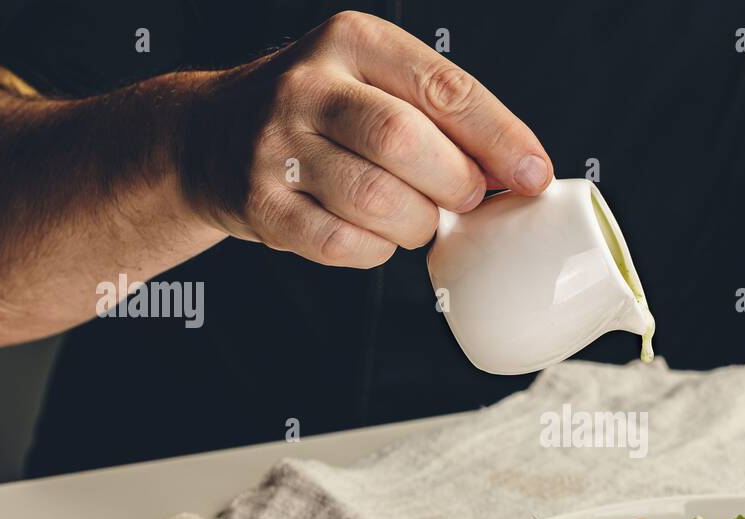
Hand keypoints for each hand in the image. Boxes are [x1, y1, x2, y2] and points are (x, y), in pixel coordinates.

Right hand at [179, 10, 551, 266]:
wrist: (211, 138)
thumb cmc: (322, 116)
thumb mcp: (375, 83)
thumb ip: (442, 117)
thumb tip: (518, 172)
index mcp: (353, 41)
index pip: (443, 88)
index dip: (499, 137)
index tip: (534, 174)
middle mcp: (308, 86)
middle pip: (405, 142)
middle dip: (453, 184)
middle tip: (462, 199)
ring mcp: (276, 146)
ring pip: (378, 200)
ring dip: (416, 223)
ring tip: (413, 215)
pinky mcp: (263, 205)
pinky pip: (345, 245)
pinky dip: (376, 251)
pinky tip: (372, 233)